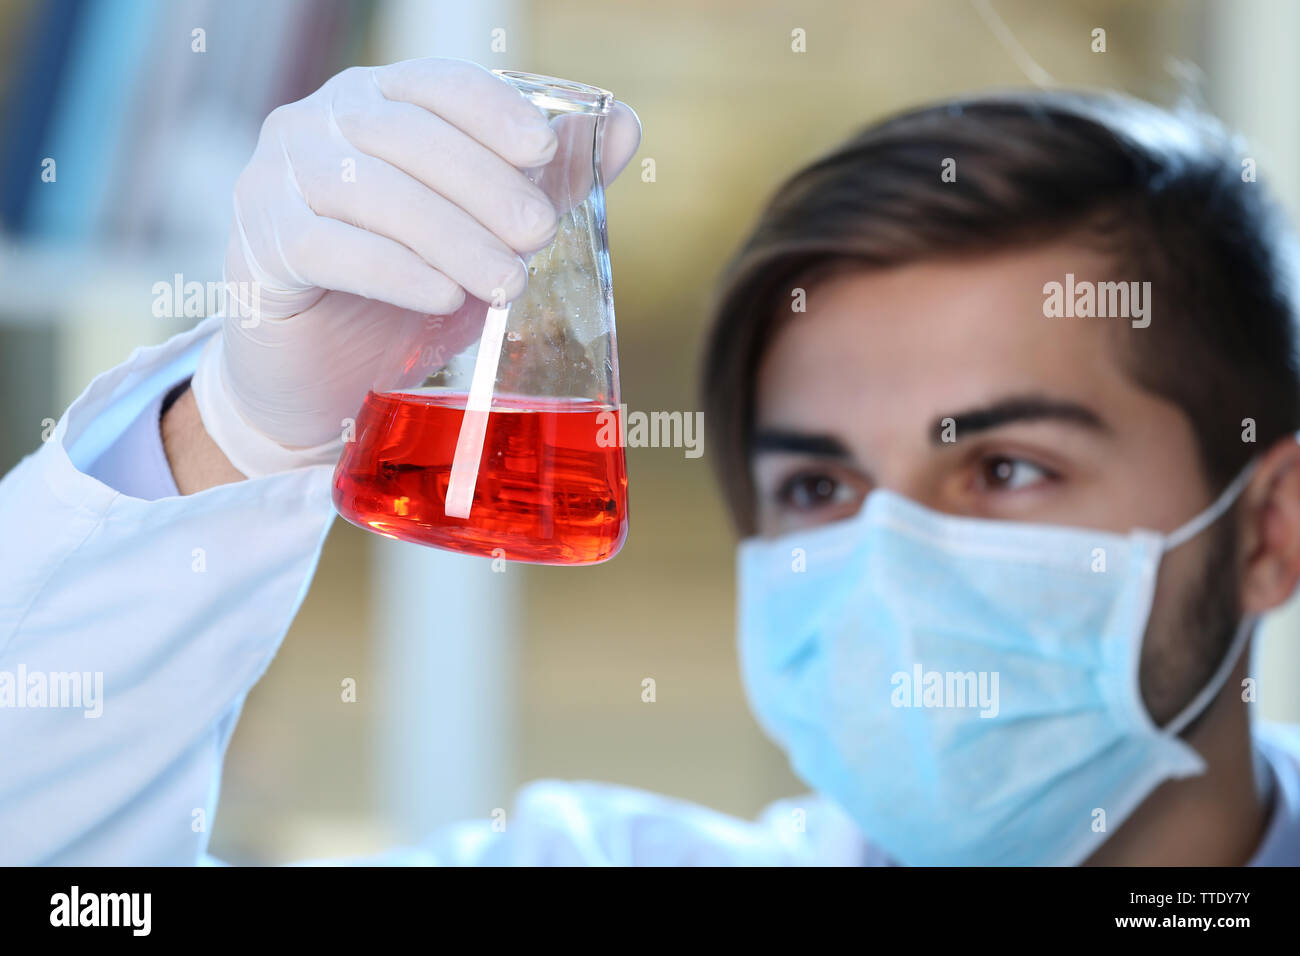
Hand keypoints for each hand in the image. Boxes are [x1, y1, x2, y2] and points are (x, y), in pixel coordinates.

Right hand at [190, 57, 640, 476]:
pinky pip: (327, 248)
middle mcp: (316, 126)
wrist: (317, 377)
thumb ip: (545, 182)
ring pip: (370, 190)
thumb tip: (622, 128)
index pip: (436, 83)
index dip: (491, 109)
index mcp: (375, 105)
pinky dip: (393, 271)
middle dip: (483, 185)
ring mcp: (276, 182)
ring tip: (505, 283)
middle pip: (407, 135)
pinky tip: (441, 297)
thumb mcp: (483, 235)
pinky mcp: (256, 247)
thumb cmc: (402, 295)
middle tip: (538, 234)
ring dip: (450, 235)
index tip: (543, 151)